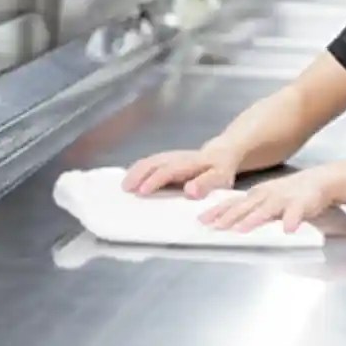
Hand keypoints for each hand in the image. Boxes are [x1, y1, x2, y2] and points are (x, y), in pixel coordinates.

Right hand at [121, 148, 238, 198]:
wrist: (222, 153)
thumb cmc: (221, 169)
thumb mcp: (220, 178)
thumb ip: (206, 184)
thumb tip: (189, 192)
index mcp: (191, 162)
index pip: (169, 170)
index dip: (154, 180)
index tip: (142, 191)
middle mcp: (177, 157)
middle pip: (154, 162)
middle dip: (138, 174)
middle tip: (125, 188)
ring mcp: (170, 156)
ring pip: (150, 161)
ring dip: (135, 172)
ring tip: (123, 185)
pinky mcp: (167, 158)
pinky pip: (149, 162)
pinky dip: (137, 169)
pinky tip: (130, 178)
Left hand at [200, 167, 334, 233]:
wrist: (318, 181)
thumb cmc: (287, 194)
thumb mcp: (264, 198)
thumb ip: (247, 209)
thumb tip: (222, 220)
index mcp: (255, 195)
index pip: (232, 203)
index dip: (217, 212)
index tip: (201, 221)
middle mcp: (265, 196)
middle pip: (245, 207)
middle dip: (229, 218)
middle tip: (216, 228)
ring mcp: (283, 199)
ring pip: (267, 209)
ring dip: (255, 219)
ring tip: (243, 229)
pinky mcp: (302, 205)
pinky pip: (297, 213)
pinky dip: (292, 220)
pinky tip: (289, 230)